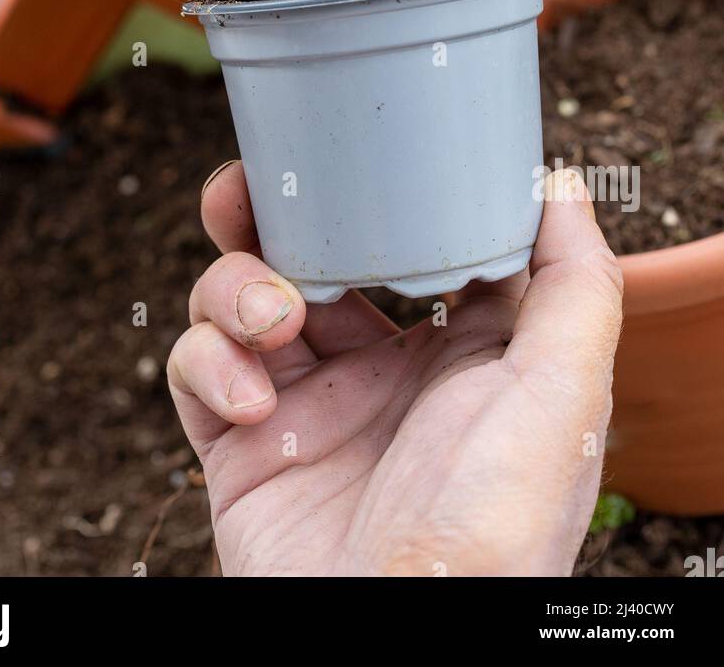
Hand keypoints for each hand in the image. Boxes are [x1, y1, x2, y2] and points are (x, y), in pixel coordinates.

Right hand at [168, 166, 621, 577]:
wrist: (391, 634)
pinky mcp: (237, 445)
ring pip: (239, 298)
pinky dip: (209, 365)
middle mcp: (372, 370)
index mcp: (450, 353)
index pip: (399, 244)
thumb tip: (560, 182)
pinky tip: (250, 404)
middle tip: (242, 191)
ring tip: (270, 325)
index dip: (367, 194)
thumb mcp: (561, 396)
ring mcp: (301, 405)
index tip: (345, 153)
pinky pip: (196, 369)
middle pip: (303, 257)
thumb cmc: (493, 529)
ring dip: (236, 290)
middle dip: (263, 217)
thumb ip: (574, 287)